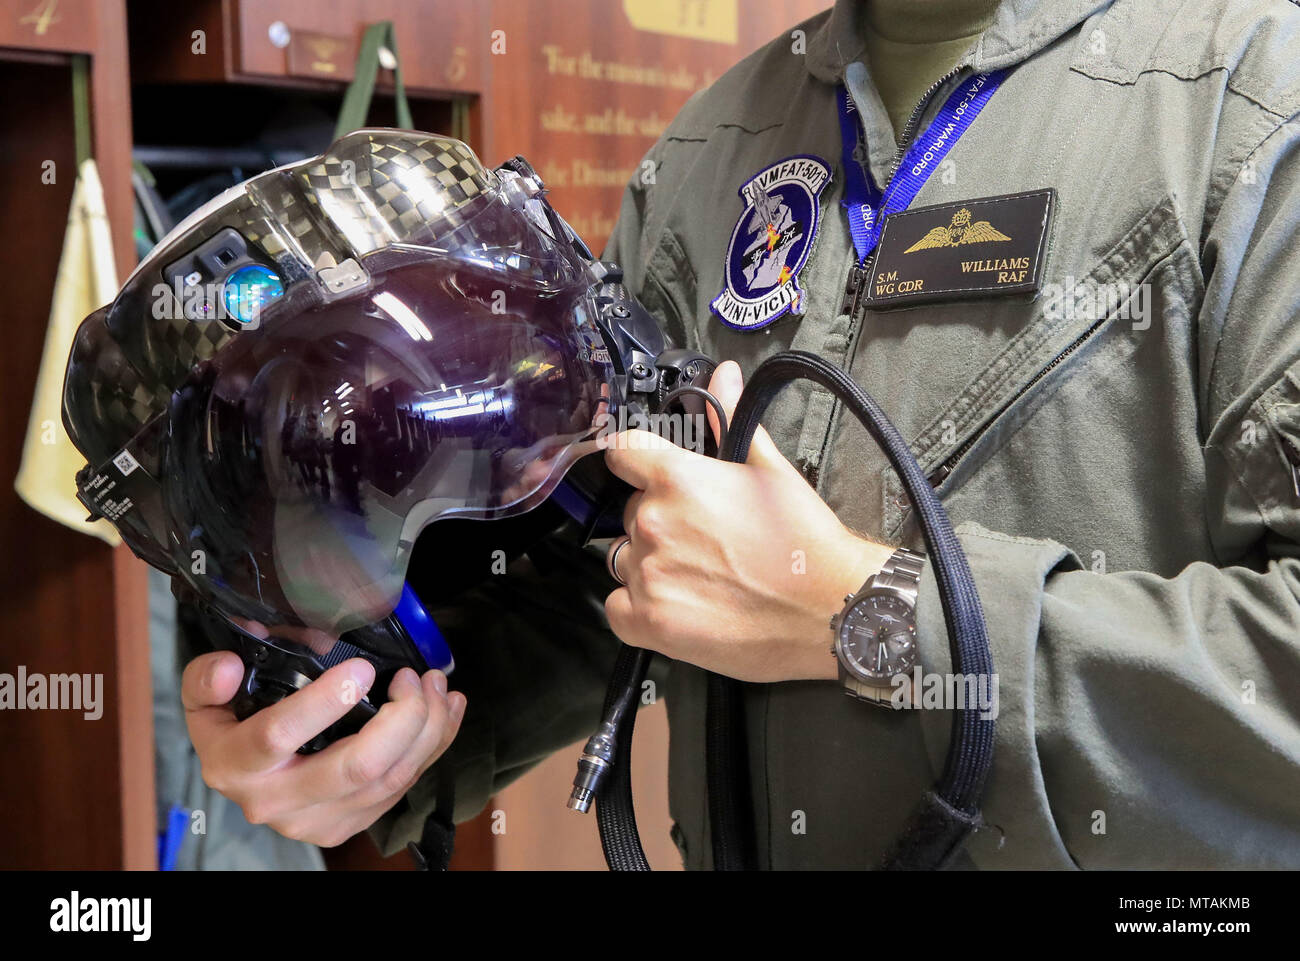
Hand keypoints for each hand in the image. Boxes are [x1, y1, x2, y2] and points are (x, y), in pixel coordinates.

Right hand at [181, 633, 465, 847]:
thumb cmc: (232, 727)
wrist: (243, 781)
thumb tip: (229, 666)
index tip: (362, 668)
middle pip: (356, 767)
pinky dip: (433, 745)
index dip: (324, 702)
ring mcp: (317, 820)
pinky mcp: (349, 824)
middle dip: (401, 717)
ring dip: (427, 728)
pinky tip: (446, 710)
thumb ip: (208, 679)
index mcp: (236, 765)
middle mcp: (276, 801)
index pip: (278, 734)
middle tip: (413, 676)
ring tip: (436, 685)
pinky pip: (403, 788)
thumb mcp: (205, 699)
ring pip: (390, 781)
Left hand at [601, 361, 893, 682]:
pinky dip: (640, 608)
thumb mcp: (770, 469)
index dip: (636, 461)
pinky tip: (680, 606)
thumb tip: (724, 374)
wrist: (831, 609)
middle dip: (659, 521)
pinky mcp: (650, 622)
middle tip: (703, 540)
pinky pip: (618, 608)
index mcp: (678, 479)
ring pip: (626, 559)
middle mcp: (653, 523)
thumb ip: (732, 419)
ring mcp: (648, 574)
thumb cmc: (805, 542)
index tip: (648, 476)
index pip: (622, 452)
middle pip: (630, 512)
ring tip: (700, 577)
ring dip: (651, 564)